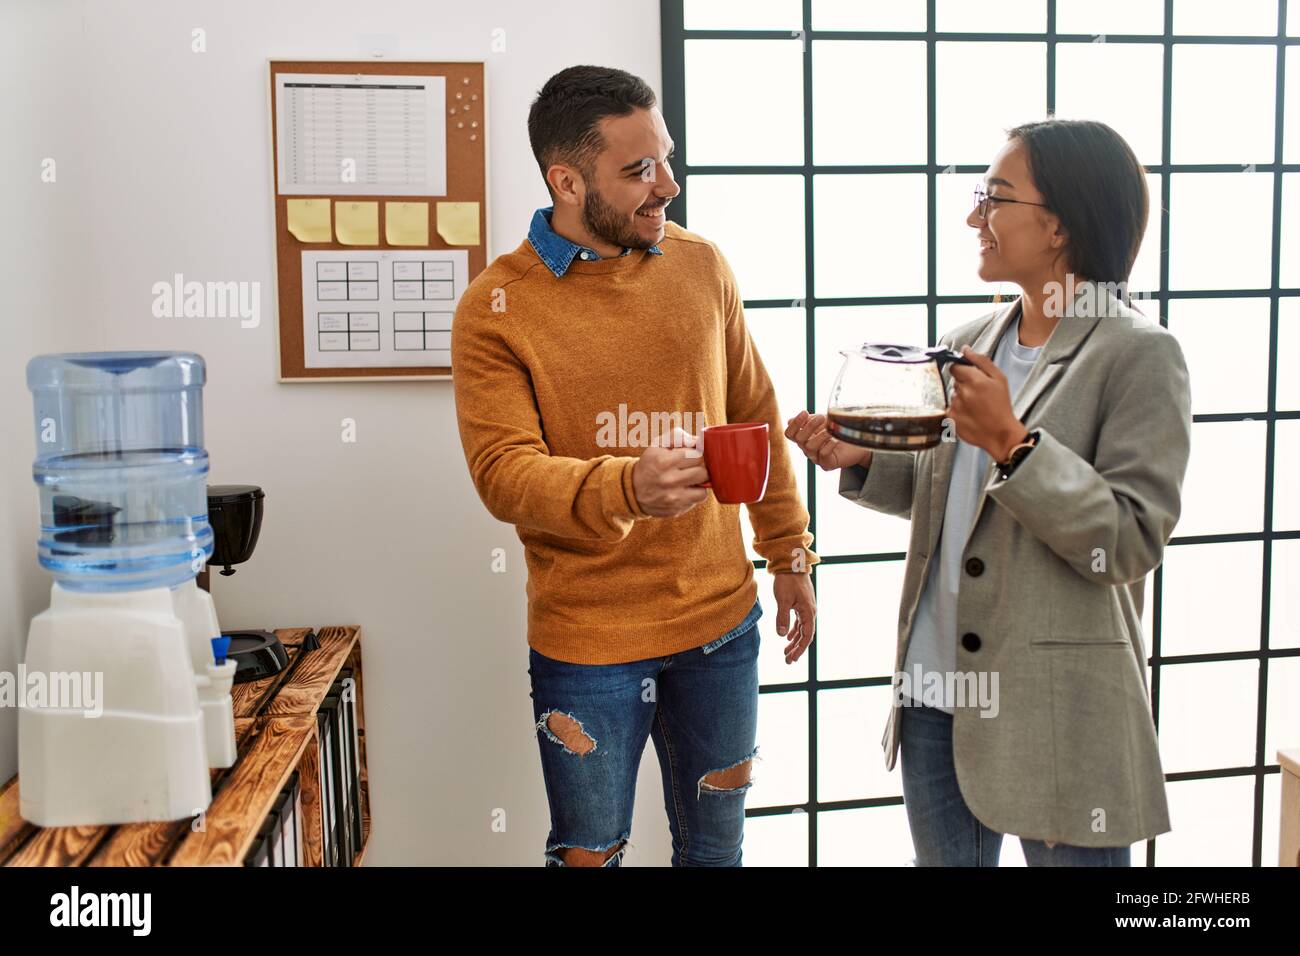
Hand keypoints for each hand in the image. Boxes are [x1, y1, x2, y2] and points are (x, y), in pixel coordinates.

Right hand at [631, 426, 709, 517]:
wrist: (633, 490)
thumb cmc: (651, 463)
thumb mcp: (658, 445)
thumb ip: (677, 437)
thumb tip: (697, 441)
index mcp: (664, 461)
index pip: (697, 456)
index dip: (700, 454)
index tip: (696, 455)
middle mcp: (668, 480)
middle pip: (703, 472)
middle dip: (702, 468)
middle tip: (695, 466)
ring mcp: (673, 497)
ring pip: (704, 488)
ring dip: (701, 482)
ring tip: (692, 478)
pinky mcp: (676, 509)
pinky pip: (698, 500)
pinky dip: (696, 494)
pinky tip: (687, 489)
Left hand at [773, 571, 815, 663]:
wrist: (791, 563)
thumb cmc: (787, 581)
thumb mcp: (782, 600)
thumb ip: (782, 618)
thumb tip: (782, 636)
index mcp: (808, 612)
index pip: (806, 636)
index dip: (800, 649)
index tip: (792, 659)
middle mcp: (810, 612)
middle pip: (805, 635)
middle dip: (797, 649)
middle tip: (788, 661)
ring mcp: (806, 608)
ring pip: (802, 629)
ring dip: (795, 641)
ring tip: (786, 652)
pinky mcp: (801, 604)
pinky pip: (799, 622)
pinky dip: (794, 630)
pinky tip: (787, 637)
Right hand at [785, 411, 873, 470]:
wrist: (857, 440)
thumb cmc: (838, 429)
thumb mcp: (822, 421)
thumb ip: (807, 420)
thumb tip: (790, 421)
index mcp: (804, 437)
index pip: (790, 434)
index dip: (795, 423)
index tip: (805, 412)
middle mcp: (807, 449)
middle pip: (799, 439)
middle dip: (810, 426)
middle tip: (822, 418)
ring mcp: (816, 458)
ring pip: (810, 447)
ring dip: (821, 435)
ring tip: (831, 429)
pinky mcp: (827, 464)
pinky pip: (823, 455)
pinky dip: (829, 445)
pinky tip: (836, 439)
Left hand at [947, 347, 1028, 461]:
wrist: (1000, 433)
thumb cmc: (1002, 405)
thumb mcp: (999, 378)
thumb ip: (981, 361)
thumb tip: (965, 349)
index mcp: (975, 380)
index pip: (955, 367)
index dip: (962, 371)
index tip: (969, 377)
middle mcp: (962, 393)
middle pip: (954, 381)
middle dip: (964, 385)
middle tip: (978, 395)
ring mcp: (955, 406)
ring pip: (953, 395)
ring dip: (961, 398)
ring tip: (976, 407)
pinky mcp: (950, 419)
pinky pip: (950, 408)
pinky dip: (958, 411)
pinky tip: (970, 415)